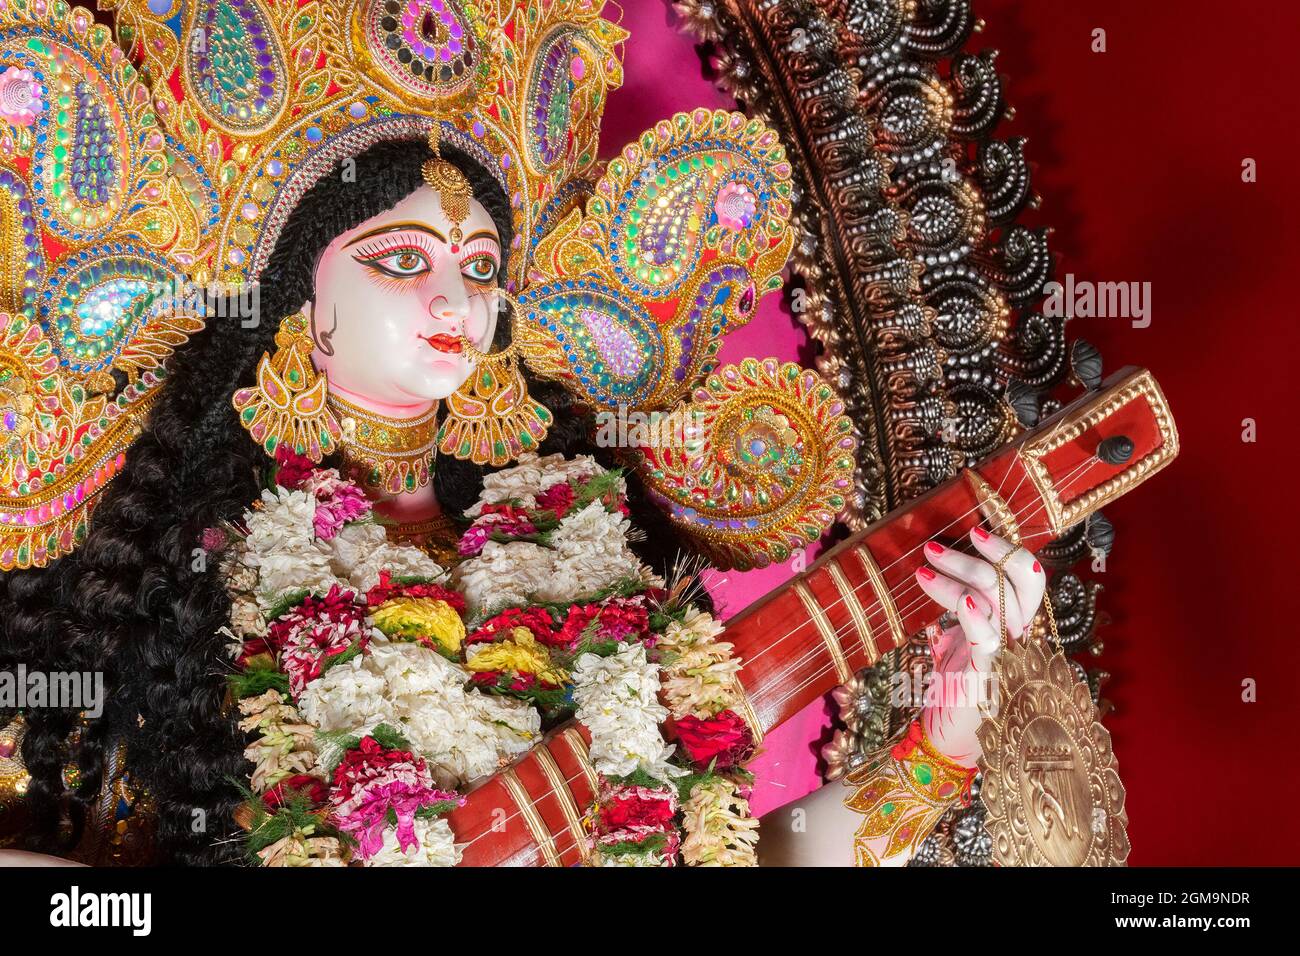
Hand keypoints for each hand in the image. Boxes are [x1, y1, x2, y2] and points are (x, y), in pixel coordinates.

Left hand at [913, 528, 1044, 767]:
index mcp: (1014, 624)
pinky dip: (973, 616)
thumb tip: (933, 570)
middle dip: (983, 554)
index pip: (1026, 577)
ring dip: (957, 577)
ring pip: (996, 600)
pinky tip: (958, 601)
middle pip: (1018, 580)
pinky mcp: (989, 676)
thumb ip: (956, 610)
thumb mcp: (954, 640)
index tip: (972, 529)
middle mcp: (1019, 635)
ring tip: (922, 566)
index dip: (1006, 549)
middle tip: (937, 546)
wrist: (947, 738)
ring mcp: (1008, 654)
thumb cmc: (953, 688)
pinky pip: (988, 639)